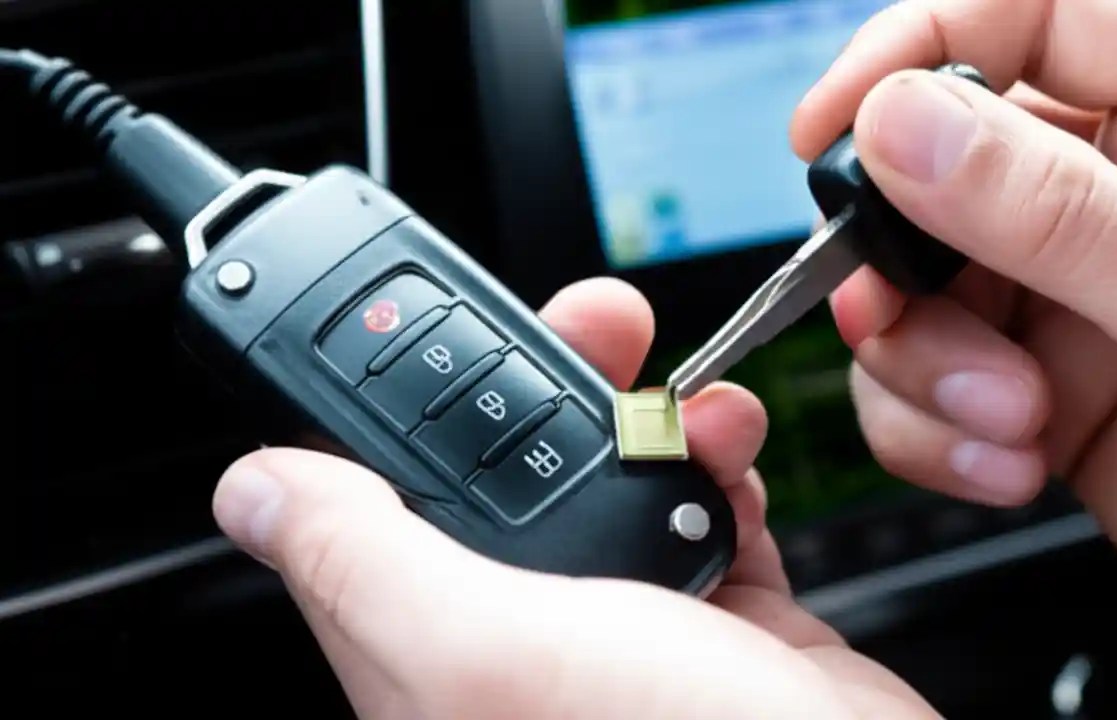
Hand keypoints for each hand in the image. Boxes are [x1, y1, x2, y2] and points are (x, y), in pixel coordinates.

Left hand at [211, 278, 938, 718]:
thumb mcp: (478, 651)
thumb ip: (359, 562)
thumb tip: (253, 492)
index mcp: (437, 656)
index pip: (385, 505)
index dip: (405, 406)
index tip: (439, 330)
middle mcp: (526, 645)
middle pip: (509, 471)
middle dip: (553, 382)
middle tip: (598, 325)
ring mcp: (627, 634)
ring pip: (612, 479)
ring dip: (654, 418)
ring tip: (691, 402)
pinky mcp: (719, 627)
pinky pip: (705, 510)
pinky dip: (720, 464)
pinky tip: (730, 454)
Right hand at [792, 0, 1116, 663]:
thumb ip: (1051, 209)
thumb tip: (900, 123)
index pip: (1020, 16)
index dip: (909, 54)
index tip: (828, 129)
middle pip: (933, 164)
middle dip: (901, 255)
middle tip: (895, 309)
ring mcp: (1071, 291)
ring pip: (913, 285)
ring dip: (923, 364)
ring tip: (1006, 416)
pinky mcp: (1035, 384)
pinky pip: (922, 383)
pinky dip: (933, 430)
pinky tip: (1009, 461)